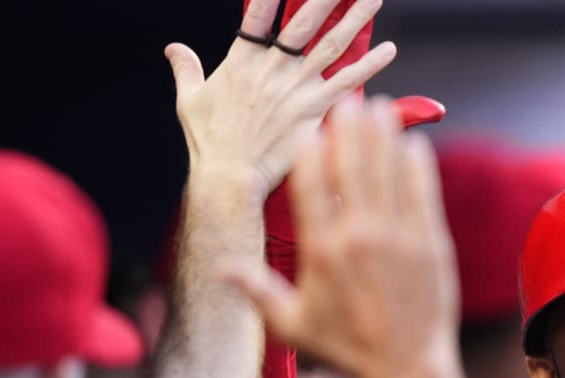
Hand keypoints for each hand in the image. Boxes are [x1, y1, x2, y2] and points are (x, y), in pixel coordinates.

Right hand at [166, 0, 396, 200]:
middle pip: (302, 23)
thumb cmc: (209, 142)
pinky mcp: (314, 111)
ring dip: (354, 20)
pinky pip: (348, 83)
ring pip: (330, 46)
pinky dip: (370, 66)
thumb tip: (174, 48)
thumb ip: (186, 68)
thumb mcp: (189, 99)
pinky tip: (389, 50)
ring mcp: (295, 88)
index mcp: (241, 61)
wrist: (229, 175)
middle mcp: (271, 69)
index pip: (257, 15)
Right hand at [220, 99, 458, 377]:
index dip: (309, 151)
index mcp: (321, 251)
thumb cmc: (345, 349)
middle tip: (348, 101)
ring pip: (388, 172)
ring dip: (383, 135)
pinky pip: (422, 193)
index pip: (310, 185)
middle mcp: (359, 237)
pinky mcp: (430, 244)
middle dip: (349, 129)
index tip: (307, 127)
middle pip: (351, 166)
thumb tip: (218, 267)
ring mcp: (398, 238)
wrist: (405, 368)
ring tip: (381, 108)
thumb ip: (255, 289)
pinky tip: (413, 143)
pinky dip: (417, 166)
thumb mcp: (290, 324)